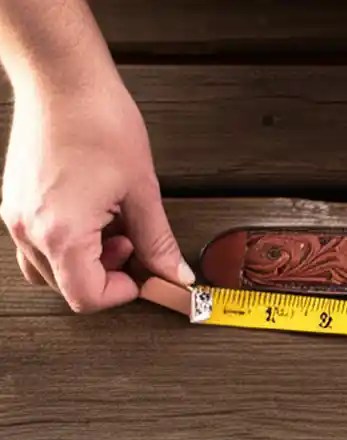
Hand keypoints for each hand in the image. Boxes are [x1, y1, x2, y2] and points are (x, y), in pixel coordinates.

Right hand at [2, 77, 191, 312]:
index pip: (86, 298)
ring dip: (83, 261)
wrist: (63, 79)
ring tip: (111, 225)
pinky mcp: (13, 200)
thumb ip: (158, 241)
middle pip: (65, 286)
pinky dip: (65, 241)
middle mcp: (29, 229)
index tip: (144, 274)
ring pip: (47, 267)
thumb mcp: (142, 190)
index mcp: (61, 233)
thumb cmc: (99, 121)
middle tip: (131, 241)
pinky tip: (92, 213)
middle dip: (105, 274)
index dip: (122, 293)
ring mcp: (15, 215)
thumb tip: (174, 273)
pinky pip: (36, 241)